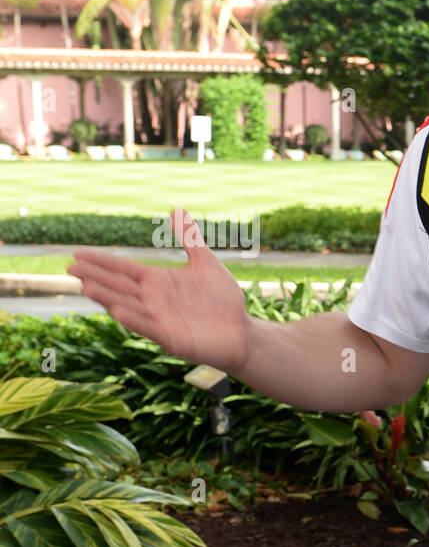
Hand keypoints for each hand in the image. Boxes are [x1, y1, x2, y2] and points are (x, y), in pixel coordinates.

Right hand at [67, 206, 250, 371]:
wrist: (242, 331)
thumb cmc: (222, 299)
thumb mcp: (205, 262)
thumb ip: (189, 238)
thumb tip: (176, 209)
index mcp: (157, 281)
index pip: (123, 269)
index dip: (101, 261)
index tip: (76, 253)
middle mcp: (152, 300)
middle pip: (118, 286)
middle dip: (94, 277)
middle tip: (69, 268)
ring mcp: (159, 320)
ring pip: (127, 306)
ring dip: (107, 297)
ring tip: (85, 287)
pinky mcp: (170, 338)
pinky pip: (148, 327)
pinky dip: (134, 320)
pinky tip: (118, 311)